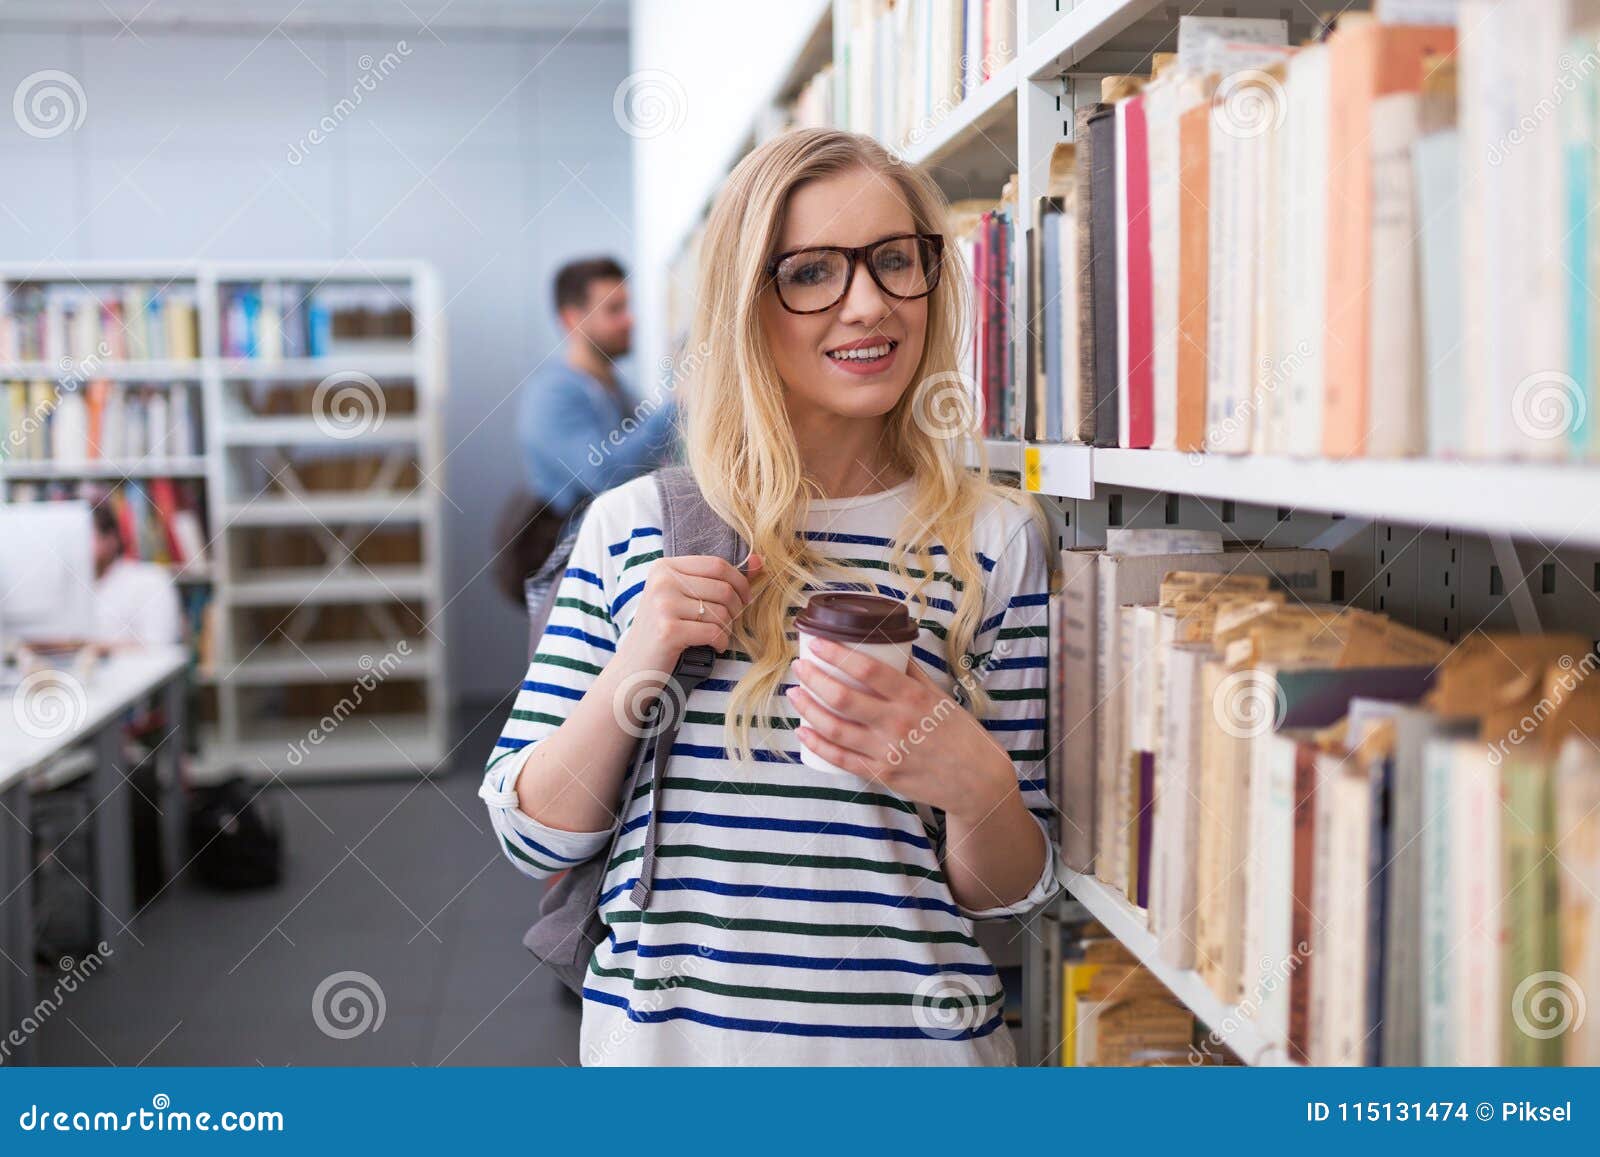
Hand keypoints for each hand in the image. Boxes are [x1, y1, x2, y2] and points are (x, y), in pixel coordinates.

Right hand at [616, 552, 762, 676]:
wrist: (634, 667)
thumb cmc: (665, 631)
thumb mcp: (685, 598)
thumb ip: (719, 578)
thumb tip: (759, 561)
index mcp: (664, 567)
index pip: (717, 564)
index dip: (740, 582)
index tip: (744, 599)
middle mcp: (662, 581)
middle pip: (723, 588)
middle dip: (736, 609)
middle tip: (729, 623)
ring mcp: (662, 605)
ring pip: (720, 611)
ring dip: (727, 628)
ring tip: (716, 636)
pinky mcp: (668, 630)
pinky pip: (714, 632)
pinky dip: (720, 642)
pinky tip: (713, 647)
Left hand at [785, 636, 1016, 822]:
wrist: (976, 779)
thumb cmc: (958, 732)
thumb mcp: (938, 696)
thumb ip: (911, 673)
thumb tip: (886, 646)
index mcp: (913, 697)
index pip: (866, 669)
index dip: (835, 654)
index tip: (816, 644)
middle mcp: (898, 723)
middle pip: (843, 698)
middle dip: (813, 679)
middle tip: (799, 668)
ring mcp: (888, 751)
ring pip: (835, 729)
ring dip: (808, 709)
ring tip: (795, 694)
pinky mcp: (882, 774)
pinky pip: (841, 759)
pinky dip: (818, 744)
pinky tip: (803, 731)